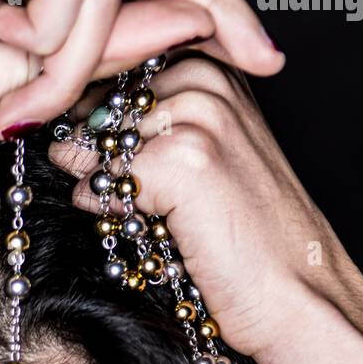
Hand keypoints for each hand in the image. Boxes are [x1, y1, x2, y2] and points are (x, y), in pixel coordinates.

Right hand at [0, 0, 283, 170]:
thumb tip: (182, 26)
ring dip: (77, 64)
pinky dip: (54, 42)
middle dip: (205, 12)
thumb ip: (102, 51)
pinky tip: (10, 70)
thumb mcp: (30, 82)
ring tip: (22, 106)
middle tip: (261, 56)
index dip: (204, 8)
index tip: (261, 54)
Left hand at [48, 54, 346, 357]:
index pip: (115, 67)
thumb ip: (149, 134)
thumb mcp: (205, 166)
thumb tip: (67, 137)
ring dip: (101, 180)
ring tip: (143, 212)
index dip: (92, 114)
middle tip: (128, 193)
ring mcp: (199, 116)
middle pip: (98, 100)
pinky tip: (141, 227)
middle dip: (91, 148)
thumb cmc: (251, 241)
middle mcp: (209, 79)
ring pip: (99, 140)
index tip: (107, 157)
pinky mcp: (184, 159)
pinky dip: (106, 208)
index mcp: (218, 69)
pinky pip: (104, 178)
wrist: (294, 296)